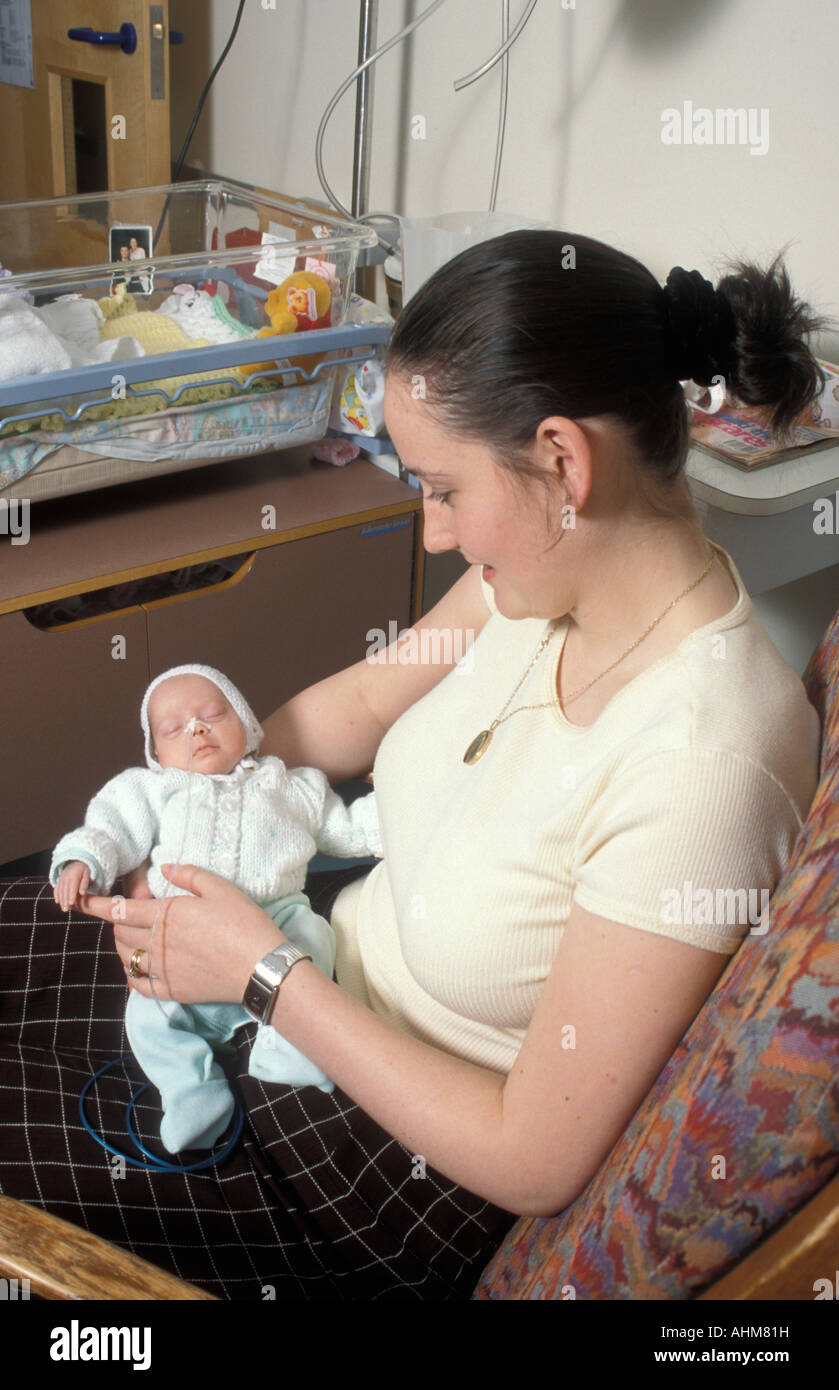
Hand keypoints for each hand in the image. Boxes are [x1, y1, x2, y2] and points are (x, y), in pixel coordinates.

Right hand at [54, 861, 90, 911]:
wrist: (76, 861)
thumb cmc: (84, 869)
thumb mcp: (87, 874)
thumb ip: (85, 883)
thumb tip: (82, 893)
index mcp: (74, 876)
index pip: (72, 888)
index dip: (71, 896)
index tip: (71, 904)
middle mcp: (66, 877)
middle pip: (65, 891)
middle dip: (65, 901)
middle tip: (66, 910)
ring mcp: (61, 878)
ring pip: (60, 890)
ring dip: (61, 900)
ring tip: (63, 909)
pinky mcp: (59, 879)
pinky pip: (56, 888)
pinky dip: (56, 895)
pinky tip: (57, 902)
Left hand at [76, 864, 282, 1004]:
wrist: (262, 967)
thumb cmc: (245, 923)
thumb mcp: (221, 889)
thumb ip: (188, 875)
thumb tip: (162, 868)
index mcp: (166, 915)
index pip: (119, 909)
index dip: (96, 905)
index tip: (80, 900)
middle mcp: (157, 943)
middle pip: (120, 933)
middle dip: (116, 921)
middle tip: (131, 912)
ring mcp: (163, 970)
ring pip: (126, 958)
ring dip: (121, 945)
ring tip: (130, 936)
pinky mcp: (173, 990)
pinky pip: (139, 985)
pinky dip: (131, 975)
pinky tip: (135, 968)